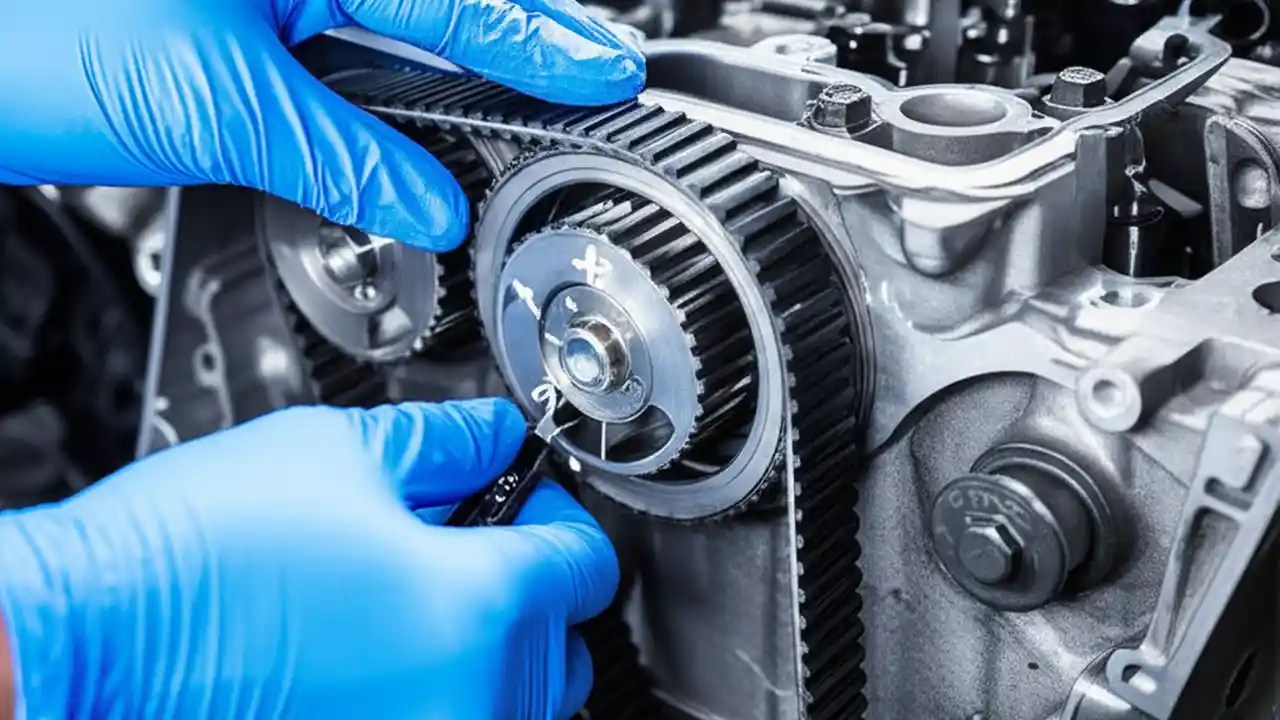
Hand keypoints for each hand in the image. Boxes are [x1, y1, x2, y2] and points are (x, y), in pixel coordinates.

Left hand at [0, 0, 643, 249]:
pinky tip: (408, 134)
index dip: (537, 41)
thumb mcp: (215, 103)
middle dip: (512, 45)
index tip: (605, 70)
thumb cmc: (27, 33)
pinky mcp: (219, 30)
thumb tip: (426, 201)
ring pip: (378, 37)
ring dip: (444, 82)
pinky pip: (327, 65)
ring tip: (521, 108)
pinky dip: (372, 106)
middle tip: (589, 75)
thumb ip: (342, 155)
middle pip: (429, 5)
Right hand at [0, 399, 618, 718]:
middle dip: (525, 585)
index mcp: (476, 608)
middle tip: (458, 541)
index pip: (587, 563)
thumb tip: (498, 435)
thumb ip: (449, 443)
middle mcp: (471, 699)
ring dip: (488, 647)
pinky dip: (435, 687)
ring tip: (405, 595)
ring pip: (515, 701)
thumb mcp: (337, 454)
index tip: (523, 501)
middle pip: (563, 644)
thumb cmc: (193, 556)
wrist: (87, 644)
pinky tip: (373, 644)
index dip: (558, 517)